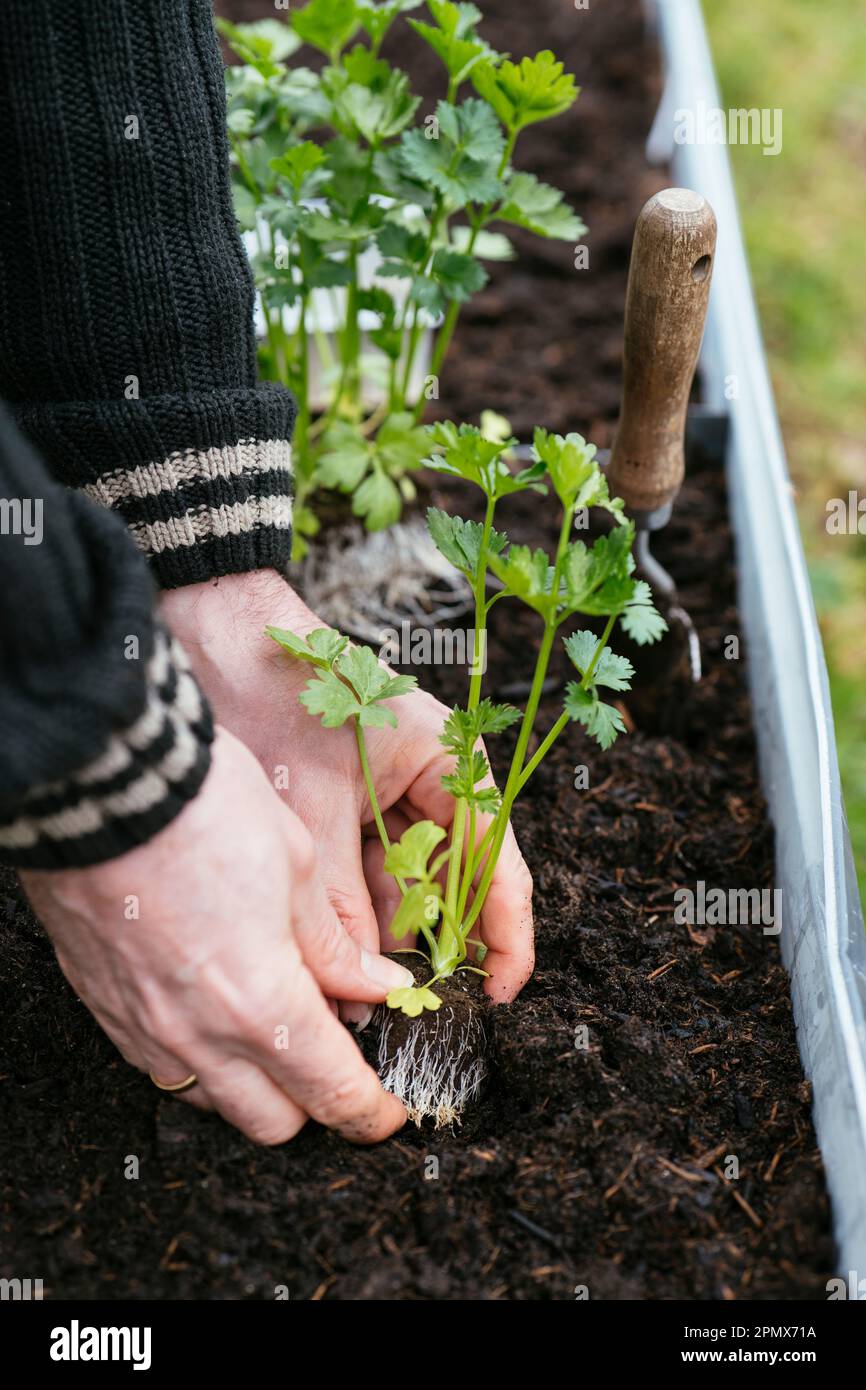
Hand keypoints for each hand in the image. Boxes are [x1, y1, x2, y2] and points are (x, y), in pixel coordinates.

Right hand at [20, 728, 410, 1144]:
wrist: (105, 781)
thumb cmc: (206, 809)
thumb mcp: (297, 867)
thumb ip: (334, 945)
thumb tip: (375, 985)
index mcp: (262, 1004)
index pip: (331, 1093)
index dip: (370, 1113)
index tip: (388, 1111)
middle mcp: (199, 1035)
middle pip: (271, 1121)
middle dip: (313, 1104)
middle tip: (337, 1061)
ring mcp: (144, 1026)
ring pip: (210, 1100)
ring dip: (251, 1083)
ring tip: (274, 1030)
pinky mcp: (104, 1005)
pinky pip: (158, 1063)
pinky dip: (196, 1055)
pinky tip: (214, 1007)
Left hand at [160, 569, 534, 1003]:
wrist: (218, 639)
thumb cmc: (280, 699)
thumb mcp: (315, 814)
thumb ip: (341, 906)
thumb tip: (360, 990)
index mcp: (452, 765)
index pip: (497, 864)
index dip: (504, 936)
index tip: (495, 994)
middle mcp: (434, 782)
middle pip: (455, 881)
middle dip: (433, 943)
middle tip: (413, 1005)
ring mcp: (394, 795)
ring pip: (409, 883)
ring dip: (388, 934)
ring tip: (361, 990)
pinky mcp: (355, 806)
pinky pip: (371, 871)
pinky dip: (356, 910)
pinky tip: (338, 954)